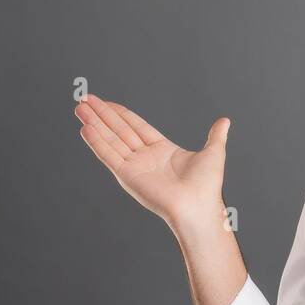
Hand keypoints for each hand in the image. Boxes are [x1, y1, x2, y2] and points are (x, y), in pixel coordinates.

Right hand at [73, 93, 230, 231]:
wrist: (198, 205)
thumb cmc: (207, 185)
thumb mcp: (213, 153)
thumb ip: (215, 136)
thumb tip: (225, 121)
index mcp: (162, 151)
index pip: (136, 127)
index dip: (121, 114)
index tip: (106, 102)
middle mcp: (145, 158)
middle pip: (119, 130)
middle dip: (102, 114)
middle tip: (85, 99)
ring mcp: (134, 166)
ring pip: (110, 139)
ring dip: (94, 122)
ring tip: (79, 107)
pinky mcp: (127, 175)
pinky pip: (109, 154)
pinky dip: (96, 141)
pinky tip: (86, 127)